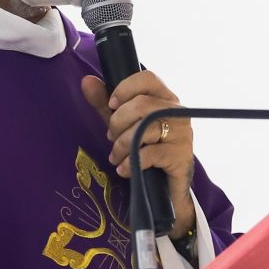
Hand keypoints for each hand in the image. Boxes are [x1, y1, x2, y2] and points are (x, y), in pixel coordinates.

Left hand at [80, 70, 195, 235]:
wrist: (166, 190)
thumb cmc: (145, 150)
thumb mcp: (122, 124)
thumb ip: (105, 103)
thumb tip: (87, 81)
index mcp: (164, 98)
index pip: (147, 78)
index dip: (125, 88)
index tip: (112, 104)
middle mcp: (177, 112)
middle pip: (141, 104)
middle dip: (118, 122)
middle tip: (110, 137)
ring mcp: (182, 134)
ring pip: (144, 129)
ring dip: (121, 145)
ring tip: (116, 157)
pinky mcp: (181, 156)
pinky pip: (150, 154)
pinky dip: (131, 163)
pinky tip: (124, 170)